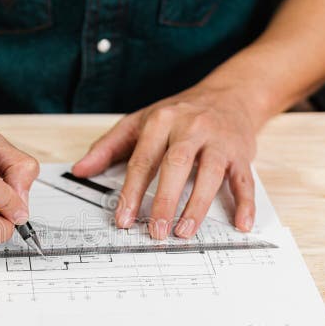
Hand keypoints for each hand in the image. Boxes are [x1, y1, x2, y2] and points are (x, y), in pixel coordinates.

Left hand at [72, 87, 258, 238]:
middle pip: (176, 165)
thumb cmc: (180, 114)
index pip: (142, 159)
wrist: (230, 94)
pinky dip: (245, 203)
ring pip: (210, 174)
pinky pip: (244, 180)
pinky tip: (240, 224)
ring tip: (183, 231)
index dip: (130, 192)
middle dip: (164, 200)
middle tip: (154, 229)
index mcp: (161, 121)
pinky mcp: (242, 153)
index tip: (122, 219)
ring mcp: (219, 141)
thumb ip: (108, 147)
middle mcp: (191, 128)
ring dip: (197, 206)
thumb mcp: (140, 122)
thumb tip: (80, 170)